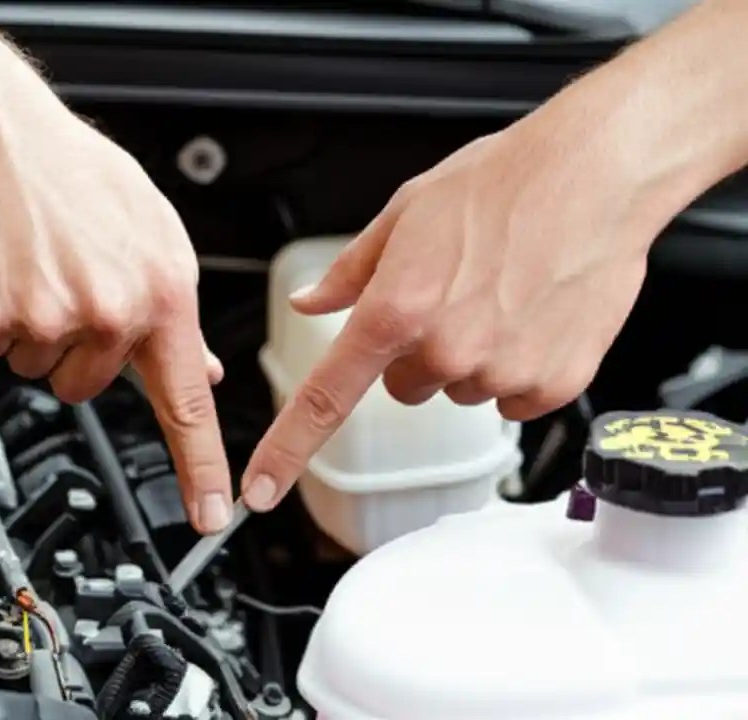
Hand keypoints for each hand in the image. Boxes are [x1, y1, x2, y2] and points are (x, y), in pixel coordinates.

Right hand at [0, 109, 233, 533]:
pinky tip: (3, 271)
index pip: (184, 402)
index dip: (200, 469)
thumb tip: (204, 372)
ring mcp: (45, 317)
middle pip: (85, 388)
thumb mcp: (156, 235)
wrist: (1, 137)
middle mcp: (108, 313)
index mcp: (161, 295)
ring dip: (32, 331)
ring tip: (36, 269)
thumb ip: (178, 314)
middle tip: (67, 285)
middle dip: (74, 349)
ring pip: (37, 370)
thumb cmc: (80, 179)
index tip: (210, 515)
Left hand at [239, 108, 675, 512]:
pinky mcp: (554, 384)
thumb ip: (350, 272)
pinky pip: (515, 400)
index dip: (286, 451)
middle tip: (454, 296)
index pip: (325, 398)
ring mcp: (502, 372)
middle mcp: (445, 349)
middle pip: (405, 388)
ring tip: (503, 295)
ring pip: (462, 390)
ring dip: (473, 357)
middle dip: (418, 352)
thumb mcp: (405, 213)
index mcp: (395, 309)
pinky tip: (534, 316)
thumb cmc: (503, 182)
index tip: (263, 490)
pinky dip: (521, 368)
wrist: (596, 174)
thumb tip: (309, 301)